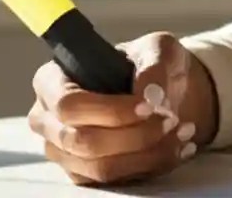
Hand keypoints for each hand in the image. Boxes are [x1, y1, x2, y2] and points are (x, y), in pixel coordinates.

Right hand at [27, 32, 219, 184]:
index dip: (110, 111)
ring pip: (101, 167)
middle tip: (172, 121)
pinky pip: (116, 181)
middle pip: (82, 142)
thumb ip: (154, 65)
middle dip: (134, 135)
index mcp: (52, 80)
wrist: (162, 90)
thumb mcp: (157, 49)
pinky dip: (153, 165)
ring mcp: (62, 151)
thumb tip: (150, 95)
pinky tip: (179, 148)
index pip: (69, 104)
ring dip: (149, 153)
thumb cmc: (149, 63)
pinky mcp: (83, 174)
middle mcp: (48, 119)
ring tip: (183, 132)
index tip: (149, 106)